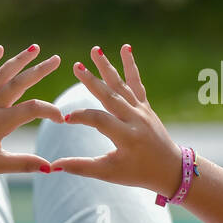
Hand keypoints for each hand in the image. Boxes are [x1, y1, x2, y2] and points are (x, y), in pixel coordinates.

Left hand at [0, 44, 62, 173]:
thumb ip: (24, 164)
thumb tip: (50, 168)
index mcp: (0, 122)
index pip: (32, 109)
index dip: (50, 111)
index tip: (62, 119)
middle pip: (20, 83)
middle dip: (40, 70)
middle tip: (57, 59)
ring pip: (2, 75)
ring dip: (19, 60)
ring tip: (35, 48)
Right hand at [52, 45, 182, 195]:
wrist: (170, 168)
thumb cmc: (137, 173)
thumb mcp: (108, 173)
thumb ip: (81, 167)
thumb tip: (52, 165)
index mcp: (126, 137)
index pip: (99, 120)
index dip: (81, 117)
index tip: (64, 119)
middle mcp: (135, 119)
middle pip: (110, 96)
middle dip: (92, 81)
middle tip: (76, 66)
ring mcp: (142, 111)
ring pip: (122, 85)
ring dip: (108, 67)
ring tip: (95, 50)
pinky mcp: (145, 107)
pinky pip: (137, 84)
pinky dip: (131, 66)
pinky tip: (126, 48)